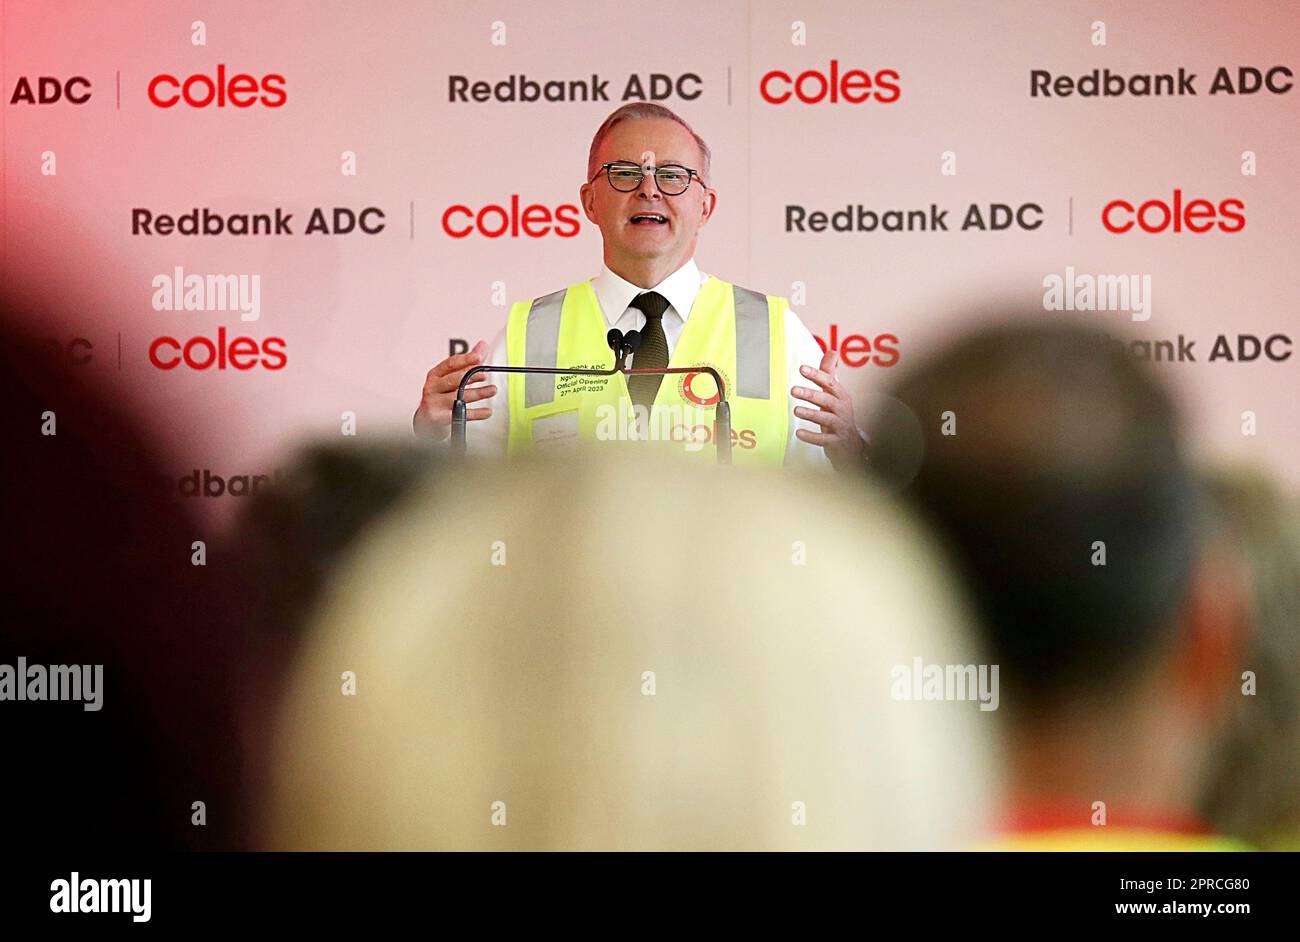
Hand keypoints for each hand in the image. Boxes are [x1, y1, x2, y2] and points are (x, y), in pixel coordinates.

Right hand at [413, 340, 496, 439]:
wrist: (426, 420)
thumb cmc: (440, 395)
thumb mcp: (451, 377)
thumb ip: (468, 362)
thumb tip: (483, 345)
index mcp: (435, 374)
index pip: (450, 364)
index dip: (465, 360)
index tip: (478, 357)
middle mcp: (432, 387)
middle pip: (453, 380)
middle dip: (471, 377)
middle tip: (485, 375)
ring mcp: (434, 403)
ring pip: (458, 397)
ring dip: (478, 393)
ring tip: (492, 390)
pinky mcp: (439, 417)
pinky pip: (461, 415)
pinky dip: (476, 414)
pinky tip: (487, 412)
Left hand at [791, 349, 865, 472]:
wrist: (851, 444)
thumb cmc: (838, 414)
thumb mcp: (835, 394)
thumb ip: (830, 373)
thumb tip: (832, 350)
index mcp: (841, 395)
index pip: (829, 382)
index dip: (816, 375)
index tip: (802, 369)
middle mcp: (842, 409)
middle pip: (826, 399)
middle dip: (810, 394)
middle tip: (793, 390)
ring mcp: (839, 425)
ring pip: (825, 418)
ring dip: (811, 414)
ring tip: (796, 410)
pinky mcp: (835, 441)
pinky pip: (823, 439)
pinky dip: (811, 436)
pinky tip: (798, 433)